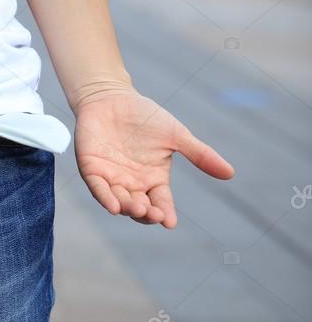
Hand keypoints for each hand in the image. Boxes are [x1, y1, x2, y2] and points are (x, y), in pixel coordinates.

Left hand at [74, 91, 233, 228]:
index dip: (165, 213)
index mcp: (154, 179)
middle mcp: (132, 184)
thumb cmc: (145, 117)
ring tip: (138, 209)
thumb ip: (200, 154)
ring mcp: (111, 178)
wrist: (112, 98)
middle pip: (141, 206)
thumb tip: (230, 173)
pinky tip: (113, 206)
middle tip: (153, 214)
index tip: (170, 223)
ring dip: (128, 208)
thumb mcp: (176, 136)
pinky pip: (98, 188)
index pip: (161, 202)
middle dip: (146, 213)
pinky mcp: (92, 169)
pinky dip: (105, 198)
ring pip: (120, 201)